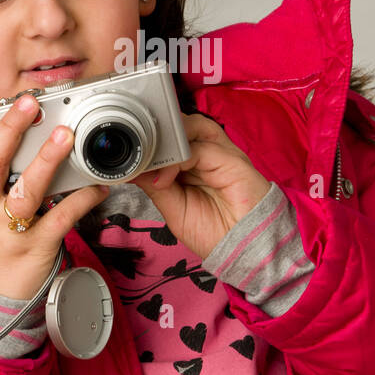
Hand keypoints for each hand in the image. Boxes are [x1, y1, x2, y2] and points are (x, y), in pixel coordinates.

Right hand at [0, 94, 107, 297]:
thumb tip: (16, 154)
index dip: (4, 128)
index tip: (22, 103)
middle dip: (12, 132)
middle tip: (33, 106)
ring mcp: (10, 231)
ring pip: (27, 191)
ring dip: (47, 162)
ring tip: (67, 138)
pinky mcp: (34, 249)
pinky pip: (60, 219)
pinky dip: (80, 201)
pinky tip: (97, 188)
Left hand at [132, 112, 271, 260]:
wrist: (244, 250)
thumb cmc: (215, 232)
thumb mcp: (173, 208)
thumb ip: (154, 185)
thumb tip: (133, 169)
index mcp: (195, 163)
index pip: (171, 137)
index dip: (150, 144)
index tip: (130, 160)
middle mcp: (209, 153)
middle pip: (181, 124)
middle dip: (156, 137)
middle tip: (138, 158)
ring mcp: (221, 153)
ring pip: (190, 126)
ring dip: (166, 143)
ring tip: (153, 166)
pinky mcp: (232, 159)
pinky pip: (198, 148)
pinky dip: (176, 161)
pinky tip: (165, 180)